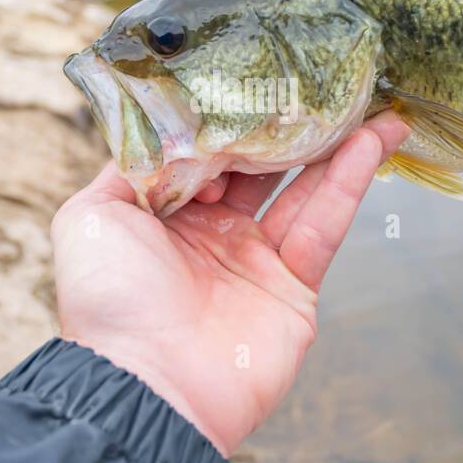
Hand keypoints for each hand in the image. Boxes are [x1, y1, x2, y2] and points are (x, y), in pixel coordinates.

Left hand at [50, 112, 409, 455]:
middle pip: (260, 167)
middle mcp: (213, 233)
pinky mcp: (294, 288)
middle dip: (288, 125)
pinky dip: (349, 182)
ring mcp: (256, 261)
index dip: (229, 118)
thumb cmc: (109, 301)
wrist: (147, 385)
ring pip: (302, 189)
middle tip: (323, 80)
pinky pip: (324, 225)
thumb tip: (160, 126)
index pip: (207, 153)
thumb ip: (125, 167)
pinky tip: (371, 141)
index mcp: (164, 215)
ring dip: (336, 145)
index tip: (253, 77)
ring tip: (368, 101)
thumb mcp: (91, 216)